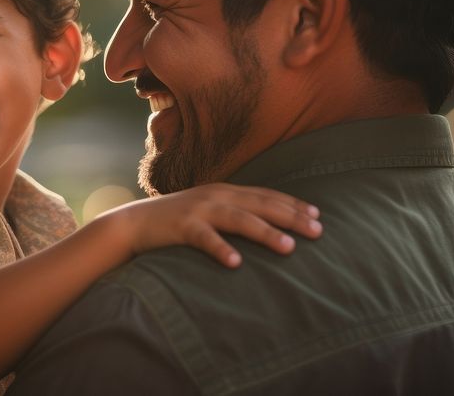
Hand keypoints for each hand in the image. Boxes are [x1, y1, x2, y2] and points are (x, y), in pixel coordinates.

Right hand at [103, 183, 321, 267]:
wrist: (134, 224)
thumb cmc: (176, 222)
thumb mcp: (208, 211)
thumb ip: (233, 212)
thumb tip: (266, 224)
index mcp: (225, 191)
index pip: (266, 195)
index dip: (293, 204)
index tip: (319, 216)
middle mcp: (216, 196)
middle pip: (260, 205)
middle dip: (292, 217)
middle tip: (318, 231)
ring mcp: (199, 210)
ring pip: (239, 219)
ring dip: (265, 232)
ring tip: (289, 247)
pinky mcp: (181, 227)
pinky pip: (204, 238)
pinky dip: (220, 249)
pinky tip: (236, 262)